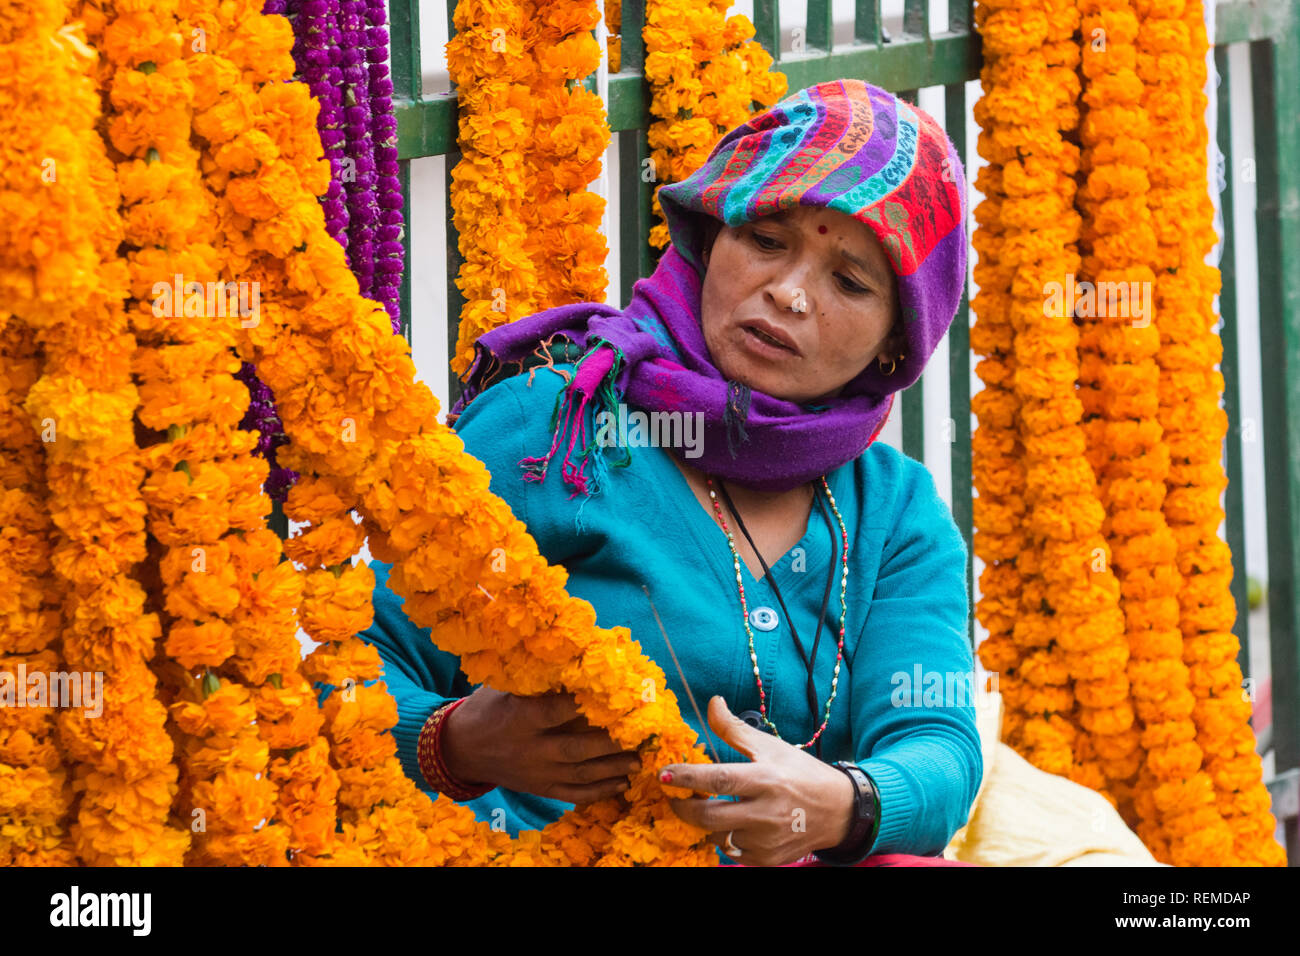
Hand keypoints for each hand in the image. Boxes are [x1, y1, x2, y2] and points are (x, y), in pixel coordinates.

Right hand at [440, 687, 642, 804]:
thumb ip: (537, 679)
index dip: (585, 705)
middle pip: (575, 750)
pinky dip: (599, 792)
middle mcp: (529, 749)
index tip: (615, 694)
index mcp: (519, 719)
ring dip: (612, 769)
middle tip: (638, 733)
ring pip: (580, 774)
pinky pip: (573, 794)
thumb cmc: (487, 708)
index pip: (555, 711)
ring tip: (638, 760)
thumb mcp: (505, 687)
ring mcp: (536, 773)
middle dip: (609, 743)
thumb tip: (577, 657)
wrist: (461, 749)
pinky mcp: (540, 789)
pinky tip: (622, 784)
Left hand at [661, 696, 856, 865]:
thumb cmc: (800, 773)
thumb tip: (711, 702)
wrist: (838, 811)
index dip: (687, 778)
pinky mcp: (767, 859)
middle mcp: (766, 813)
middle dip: (683, 808)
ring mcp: (766, 841)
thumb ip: (735, 728)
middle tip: (674, 796)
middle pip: (709, 817)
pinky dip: (725, 836)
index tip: (663, 774)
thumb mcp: (770, 747)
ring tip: (708, 806)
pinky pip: (731, 852)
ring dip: (706, 822)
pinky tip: (732, 822)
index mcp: (766, 780)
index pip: (718, 780)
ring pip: (717, 835)